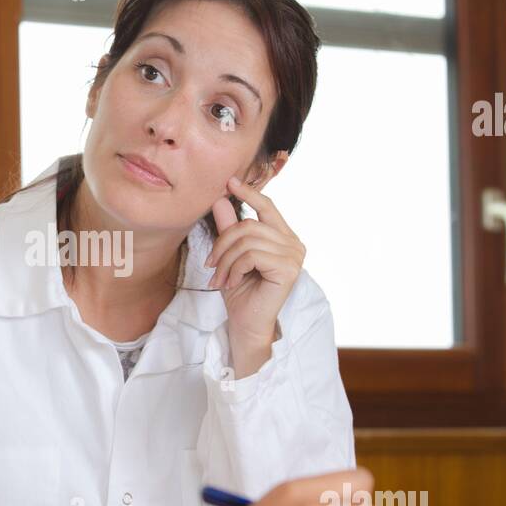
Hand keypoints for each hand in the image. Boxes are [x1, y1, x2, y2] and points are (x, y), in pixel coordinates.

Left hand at [206, 176, 305, 376]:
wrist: (246, 323)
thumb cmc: (240, 291)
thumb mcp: (230, 255)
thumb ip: (229, 227)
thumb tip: (220, 198)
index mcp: (283, 237)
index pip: (267, 207)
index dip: (250, 193)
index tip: (230, 182)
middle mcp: (293, 243)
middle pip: (249, 225)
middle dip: (223, 244)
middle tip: (210, 265)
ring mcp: (294, 255)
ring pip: (247, 240)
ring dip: (225, 260)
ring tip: (219, 278)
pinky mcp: (289, 269)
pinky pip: (251, 255)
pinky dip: (234, 269)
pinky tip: (231, 283)